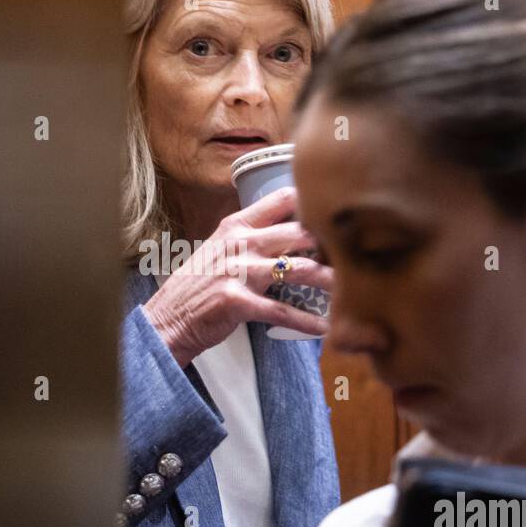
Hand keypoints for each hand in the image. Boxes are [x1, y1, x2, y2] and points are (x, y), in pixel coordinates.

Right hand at [141, 187, 333, 366]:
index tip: (339, 213)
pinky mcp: (236, 301)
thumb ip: (253, 238)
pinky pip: (281, 310)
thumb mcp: (221, 250)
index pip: (282, 199)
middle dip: (332, 244)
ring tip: (352, 290)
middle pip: (299, 232)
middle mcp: (239, 243)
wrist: (167, 319)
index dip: (313, 203)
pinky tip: (324, 328)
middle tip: (358, 255)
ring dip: (329, 281)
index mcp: (237, 226)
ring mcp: (237, 271)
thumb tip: (295, 232)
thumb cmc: (199, 286)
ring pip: (298, 269)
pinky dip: (306, 321)